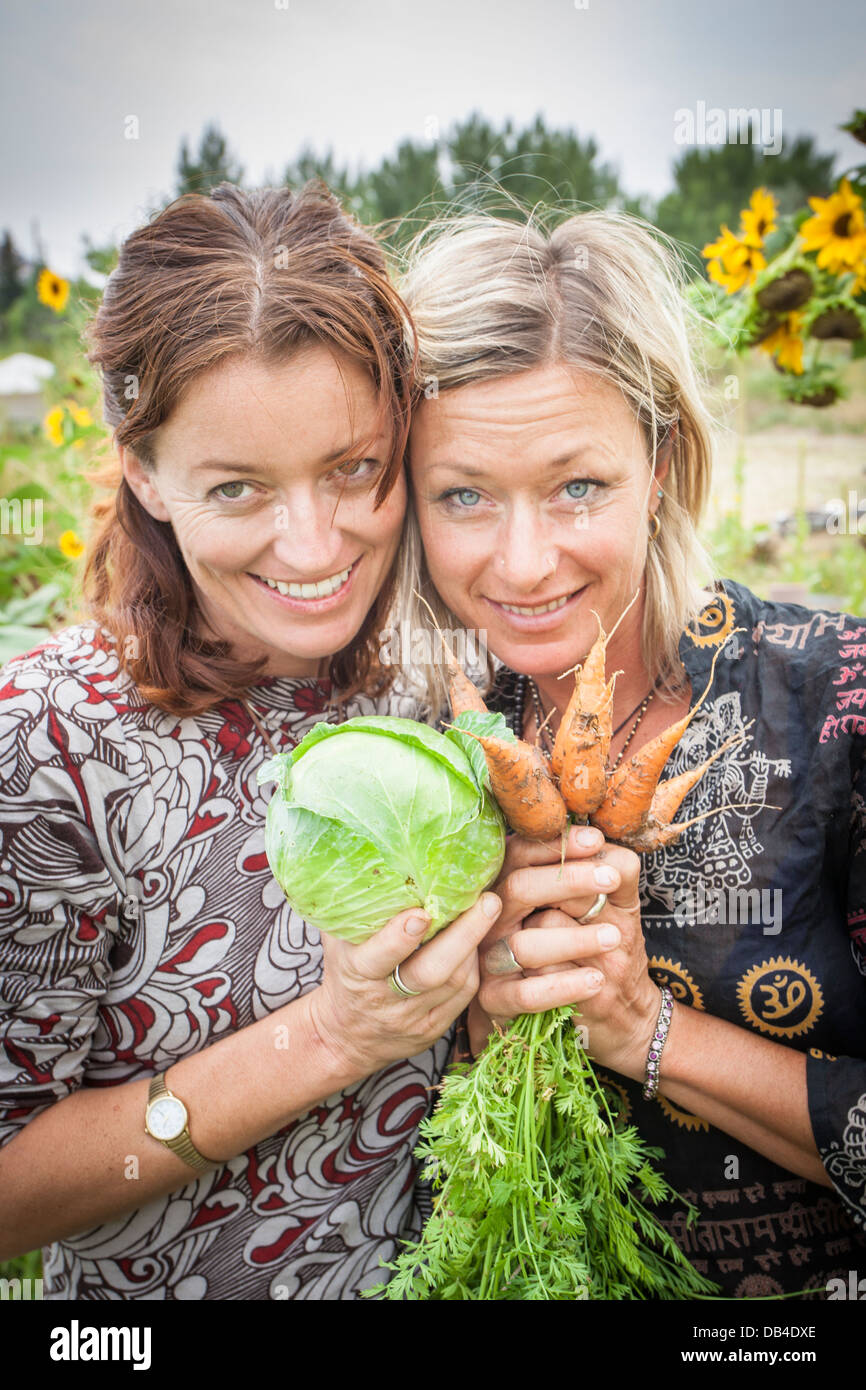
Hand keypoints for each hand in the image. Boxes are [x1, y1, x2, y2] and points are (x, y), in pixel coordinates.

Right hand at [308, 893, 501, 1078]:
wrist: (346, 1037)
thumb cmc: (344, 975)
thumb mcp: (338, 944)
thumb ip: (355, 910)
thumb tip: (374, 860)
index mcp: (357, 975)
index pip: (378, 958)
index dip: (399, 937)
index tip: (422, 912)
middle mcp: (386, 1000)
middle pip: (431, 972)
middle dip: (463, 935)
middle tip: (488, 901)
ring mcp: (413, 1018)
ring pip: (454, 982)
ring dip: (474, 945)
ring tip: (487, 911)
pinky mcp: (434, 1028)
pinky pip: (463, 996)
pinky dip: (473, 965)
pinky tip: (477, 942)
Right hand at [470, 829, 659, 1075]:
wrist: (601, 1010)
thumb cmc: (596, 946)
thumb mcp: (604, 905)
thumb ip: (604, 870)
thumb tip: (603, 848)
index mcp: (513, 885)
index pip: (520, 853)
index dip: (555, 845)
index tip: (595, 841)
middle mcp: (494, 918)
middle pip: (517, 888)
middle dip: (566, 881)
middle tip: (610, 880)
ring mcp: (490, 958)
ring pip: (523, 944)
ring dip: (573, 940)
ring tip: (613, 938)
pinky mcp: (496, 999)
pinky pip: (525, 994)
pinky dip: (563, 986)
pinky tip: (596, 980)